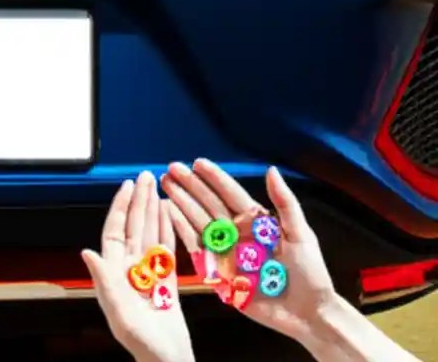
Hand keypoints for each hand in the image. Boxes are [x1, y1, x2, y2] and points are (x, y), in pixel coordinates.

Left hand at [82, 171, 194, 361]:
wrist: (168, 361)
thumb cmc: (143, 344)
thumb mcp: (120, 313)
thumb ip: (104, 281)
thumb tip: (86, 252)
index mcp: (115, 275)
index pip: (115, 233)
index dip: (120, 208)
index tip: (126, 186)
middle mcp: (130, 270)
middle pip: (135, 228)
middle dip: (140, 201)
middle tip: (147, 177)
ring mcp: (149, 274)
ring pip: (151, 234)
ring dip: (155, 211)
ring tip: (159, 188)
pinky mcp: (167, 282)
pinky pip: (168, 250)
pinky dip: (170, 231)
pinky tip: (171, 215)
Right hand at [161, 159, 337, 342]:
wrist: (307, 313)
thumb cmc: (310, 273)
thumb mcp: (301, 235)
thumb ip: (285, 203)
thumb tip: (271, 170)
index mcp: (257, 221)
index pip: (231, 194)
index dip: (215, 178)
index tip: (197, 162)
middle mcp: (237, 232)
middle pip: (209, 204)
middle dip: (190, 186)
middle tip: (171, 169)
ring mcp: (225, 250)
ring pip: (198, 220)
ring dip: (181, 202)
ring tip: (165, 185)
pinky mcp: (217, 270)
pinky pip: (195, 246)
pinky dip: (181, 229)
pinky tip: (169, 213)